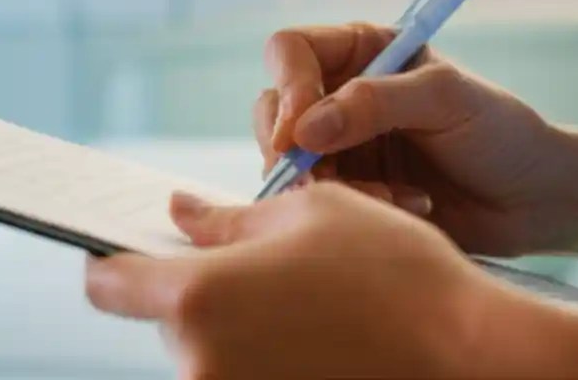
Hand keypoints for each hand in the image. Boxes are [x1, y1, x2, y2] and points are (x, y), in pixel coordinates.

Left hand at [86, 184, 543, 378]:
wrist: (470, 353)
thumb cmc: (394, 272)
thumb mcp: (310, 214)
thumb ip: (227, 218)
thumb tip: (179, 213)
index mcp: (199, 297)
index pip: (107, 286)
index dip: (113, 263)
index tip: (132, 254)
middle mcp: (201, 363)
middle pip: (166, 322)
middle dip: (200, 294)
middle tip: (261, 272)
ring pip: (206, 355)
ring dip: (234, 330)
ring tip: (300, 306)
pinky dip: (262, 360)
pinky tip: (313, 339)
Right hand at [257, 23, 577, 255]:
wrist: (537, 200)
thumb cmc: (502, 133)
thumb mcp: (445, 99)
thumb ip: (375, 103)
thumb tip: (303, 131)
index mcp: (361, 51)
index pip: (290, 51)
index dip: (289, 87)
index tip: (302, 134)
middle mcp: (340, 93)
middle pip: (274, 109)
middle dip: (296, 152)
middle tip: (327, 180)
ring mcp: (340, 145)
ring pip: (289, 164)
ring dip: (336, 187)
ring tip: (396, 197)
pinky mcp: (349, 190)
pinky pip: (317, 201)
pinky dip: (356, 209)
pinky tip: (408, 208)